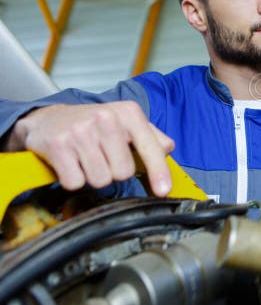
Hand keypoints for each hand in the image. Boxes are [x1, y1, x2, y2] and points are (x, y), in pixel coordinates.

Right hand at [8, 102, 174, 195]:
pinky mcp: (58, 145)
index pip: (150, 148)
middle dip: (114, 172)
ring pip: (101, 180)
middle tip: (103, 156)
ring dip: (94, 176)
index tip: (163, 191)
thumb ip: (151, 137)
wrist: (50, 118)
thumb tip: (167, 149)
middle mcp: (106, 119)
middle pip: (123, 172)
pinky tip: (71, 163)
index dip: (158, 172)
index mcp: (129, 113)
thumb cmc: (95, 124)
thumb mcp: (126, 122)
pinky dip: (73, 179)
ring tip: (87, 159)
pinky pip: (75, 182)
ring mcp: (81, 131)